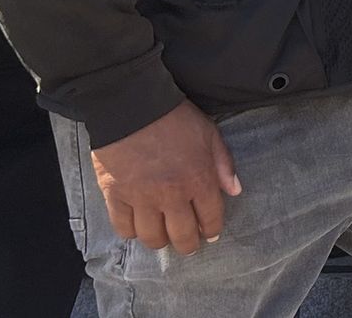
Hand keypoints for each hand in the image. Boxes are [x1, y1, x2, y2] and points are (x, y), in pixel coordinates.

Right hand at [91, 99, 240, 254]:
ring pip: (152, 238)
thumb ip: (223, 164)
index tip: (209, 234)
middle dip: (188, 245)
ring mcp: (142, 198)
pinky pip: (123, 228)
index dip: (212, 230)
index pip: (210, 218)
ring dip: (160, 241)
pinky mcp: (116, 197)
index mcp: (198, 179)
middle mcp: (172, 195)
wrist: (132, 106)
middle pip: (182, 236)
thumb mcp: (209, 133)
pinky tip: (137, 225)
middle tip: (187, 244)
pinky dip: (131, 232)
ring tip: (163, 235)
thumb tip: (235, 191)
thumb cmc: (174, 118)